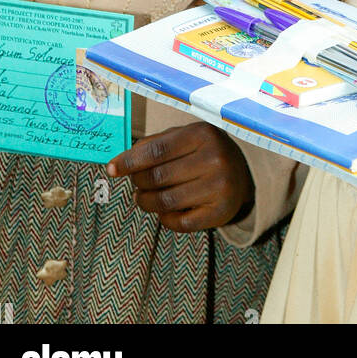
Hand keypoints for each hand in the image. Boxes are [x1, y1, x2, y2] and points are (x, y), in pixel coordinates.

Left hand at [106, 122, 252, 231]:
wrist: (244, 173)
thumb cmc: (203, 152)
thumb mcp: (185, 137)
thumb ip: (153, 145)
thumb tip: (119, 163)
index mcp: (203, 134)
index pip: (156, 150)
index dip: (130, 161)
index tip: (111, 169)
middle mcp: (215, 159)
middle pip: (158, 177)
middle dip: (138, 183)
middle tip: (135, 184)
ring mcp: (219, 187)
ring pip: (165, 202)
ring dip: (146, 202)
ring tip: (143, 198)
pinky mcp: (220, 213)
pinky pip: (179, 223)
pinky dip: (164, 218)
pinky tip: (163, 211)